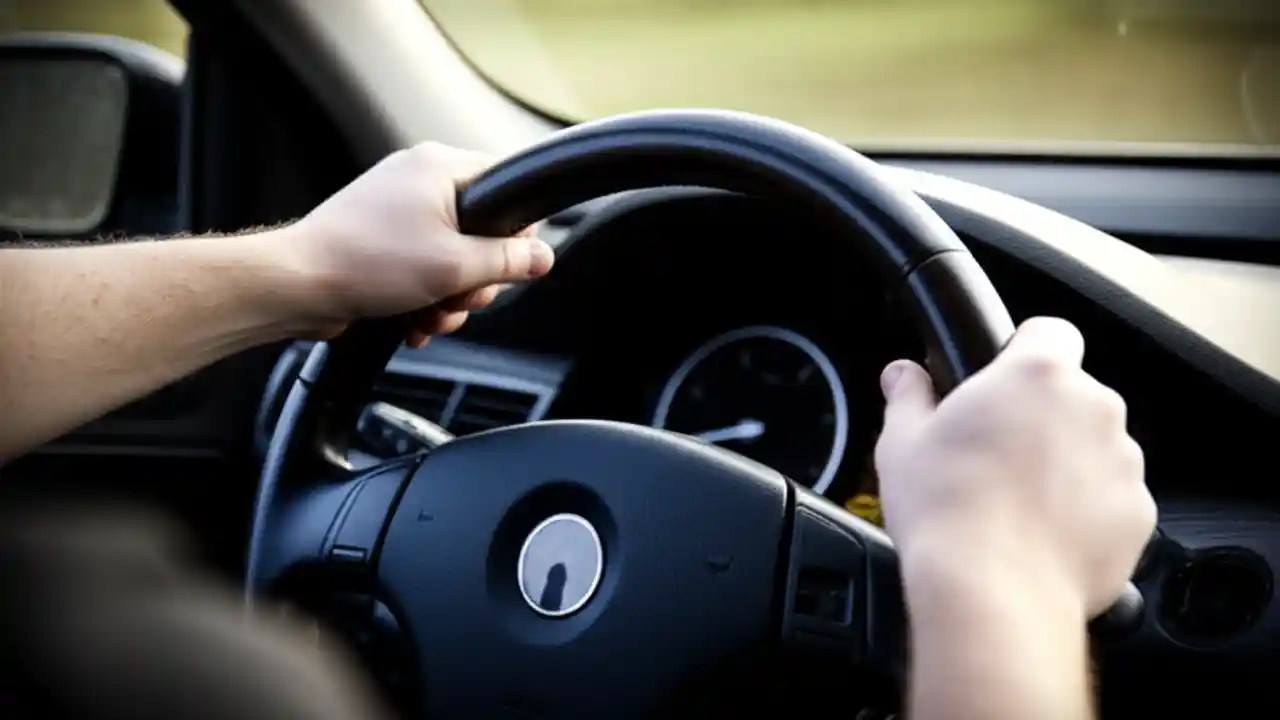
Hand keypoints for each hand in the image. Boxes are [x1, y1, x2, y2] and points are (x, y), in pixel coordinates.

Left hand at [282, 141, 554, 344]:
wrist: (297, 287)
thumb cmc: (365, 263)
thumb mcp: (455, 266)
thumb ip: (508, 261)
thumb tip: (543, 256)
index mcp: (438, 167)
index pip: (506, 186)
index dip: (517, 232)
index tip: (509, 264)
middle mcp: (418, 182)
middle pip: (483, 233)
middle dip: (477, 279)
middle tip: (461, 296)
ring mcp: (398, 214)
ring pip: (455, 261)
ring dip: (451, 298)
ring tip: (430, 314)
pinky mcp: (383, 245)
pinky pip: (425, 272)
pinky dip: (425, 301)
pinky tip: (413, 321)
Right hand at [874, 316, 1155, 617]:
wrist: (992, 593)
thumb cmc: (946, 511)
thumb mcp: (901, 442)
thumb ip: (908, 396)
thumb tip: (903, 375)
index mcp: (1036, 374)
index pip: (1050, 331)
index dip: (1023, 350)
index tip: (1001, 378)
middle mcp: (1092, 407)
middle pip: (1073, 393)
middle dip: (1041, 415)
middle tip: (994, 450)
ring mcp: (1123, 462)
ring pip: (1095, 446)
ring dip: (1066, 462)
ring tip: (1016, 501)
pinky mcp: (1138, 514)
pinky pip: (1112, 498)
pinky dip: (1086, 510)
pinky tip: (1041, 533)